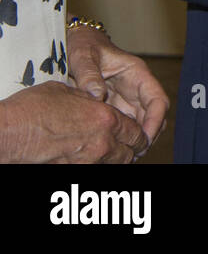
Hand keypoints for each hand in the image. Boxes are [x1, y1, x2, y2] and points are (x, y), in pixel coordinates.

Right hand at [0, 81, 147, 162]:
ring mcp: (88, 161)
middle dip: (133, 148)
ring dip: (119, 158)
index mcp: (106, 119)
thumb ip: (89, 99)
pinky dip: (100, 165)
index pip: (136, 131)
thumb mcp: (68, 92)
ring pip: (117, 163)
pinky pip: (97, 169)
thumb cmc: (33, 109)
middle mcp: (102, 142)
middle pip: (131, 151)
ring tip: (115, 153)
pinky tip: (94, 159)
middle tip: (132, 146)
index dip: (140, 132)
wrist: (10, 132)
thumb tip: (97, 100)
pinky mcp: (74, 171)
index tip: (138, 134)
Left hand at [66, 25, 168, 146]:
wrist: (74, 41)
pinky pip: (126, 124)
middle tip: (135, 154)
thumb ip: (89, 74)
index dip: (156, 120)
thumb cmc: (82, 44)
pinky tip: (113, 147)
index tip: (146, 138)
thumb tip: (97, 96)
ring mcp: (127, 97)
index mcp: (136, 73)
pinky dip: (123, 136)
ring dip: (137, 138)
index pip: (157, 99)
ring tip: (125, 155)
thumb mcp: (83, 56)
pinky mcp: (115, 106)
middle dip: (148, 135)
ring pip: (142, 122)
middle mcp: (136, 87)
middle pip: (154, 115)